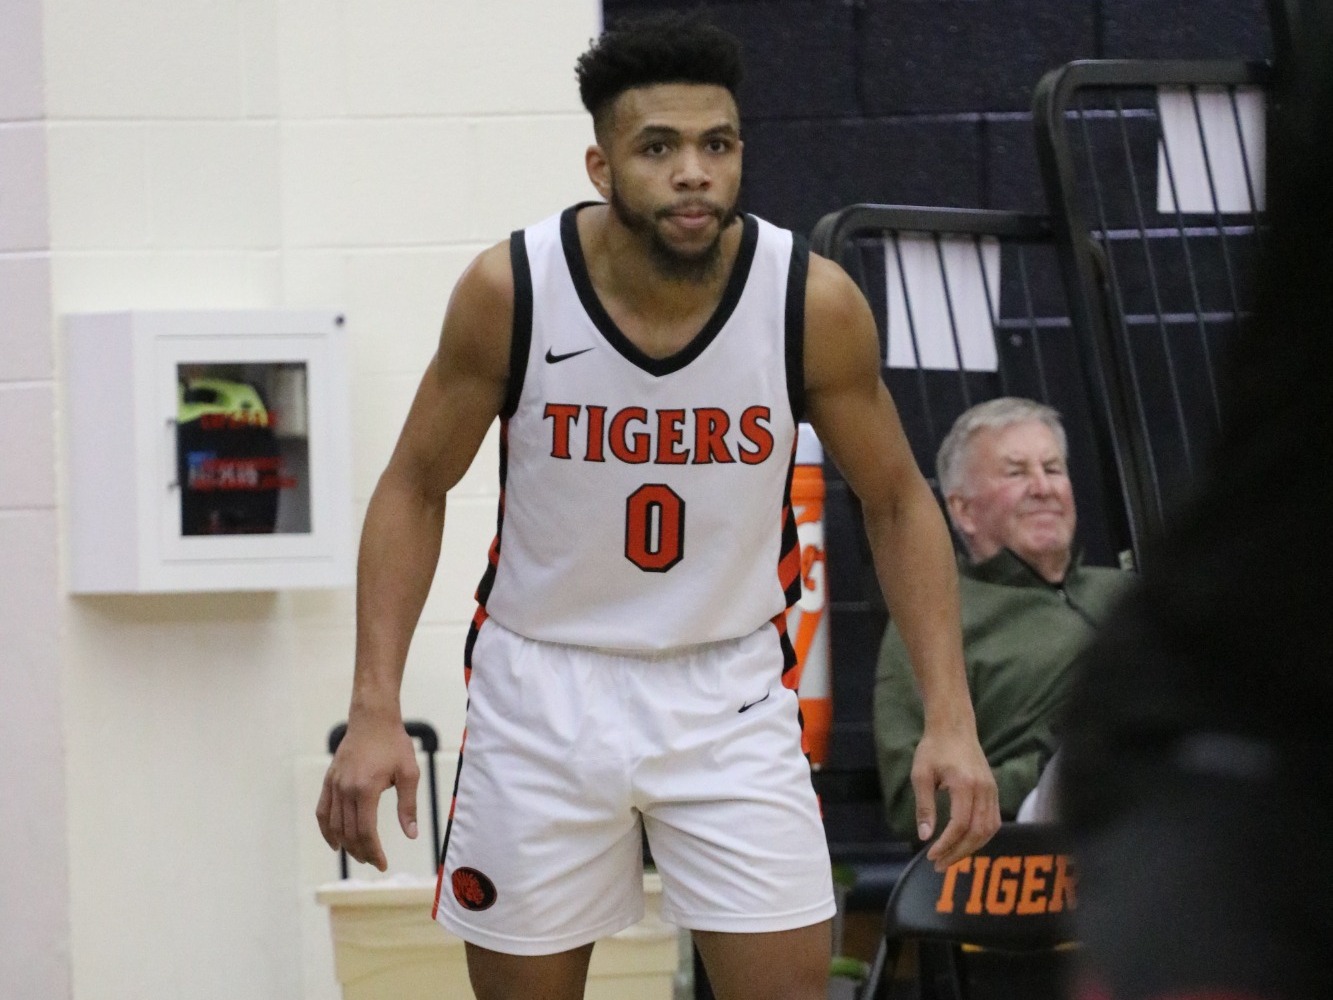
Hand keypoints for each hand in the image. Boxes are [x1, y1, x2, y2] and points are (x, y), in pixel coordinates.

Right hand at [316, 716, 420, 871]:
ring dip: (345, 845)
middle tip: (375, 862)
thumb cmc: (395, 745)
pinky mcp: (329, 780)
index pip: (365, 831)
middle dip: (362, 852)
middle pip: (349, 832)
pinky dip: (326, 830)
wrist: (373, 719)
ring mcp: (334, 785)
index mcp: (366, 789)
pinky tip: (334, 842)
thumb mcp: (409, 773)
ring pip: (334, 825)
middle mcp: (346, 789)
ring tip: (360, 855)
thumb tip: (411, 834)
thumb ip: (408, 806)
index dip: (373, 851)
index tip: (382, 864)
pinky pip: (322, 811)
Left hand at [909, 724, 1000, 869]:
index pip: (960, 824)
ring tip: (950, 858)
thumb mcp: (921, 775)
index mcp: (965, 785)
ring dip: (971, 848)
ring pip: (989, 830)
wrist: (954, 727)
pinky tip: (965, 843)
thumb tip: (925, 836)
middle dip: (958, 852)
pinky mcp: (993, 791)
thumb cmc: (933, 749)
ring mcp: (992, 791)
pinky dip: (981, 837)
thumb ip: (925, 806)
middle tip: (939, 864)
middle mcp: (984, 790)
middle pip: (977, 832)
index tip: (931, 855)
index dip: (947, 844)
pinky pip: (993, 821)